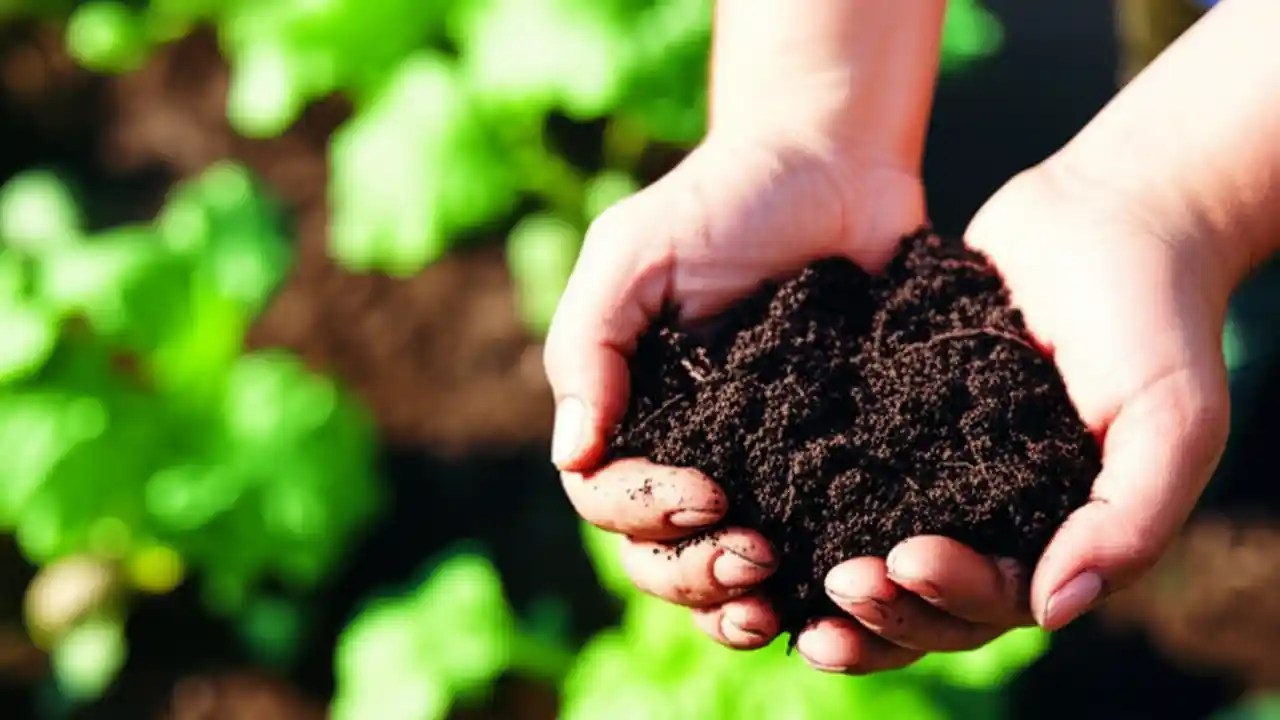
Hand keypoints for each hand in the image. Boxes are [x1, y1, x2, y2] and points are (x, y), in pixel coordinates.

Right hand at [543, 129, 925, 651]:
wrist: (835, 168)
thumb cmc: (723, 202)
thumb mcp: (634, 255)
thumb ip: (591, 349)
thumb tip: (572, 456)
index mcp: (630, 411)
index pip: (607, 495)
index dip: (647, 512)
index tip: (710, 493)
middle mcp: (683, 451)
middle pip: (655, 554)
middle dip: (693, 573)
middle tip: (754, 557)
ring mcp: (754, 467)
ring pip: (718, 571)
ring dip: (733, 601)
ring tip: (776, 594)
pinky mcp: (822, 467)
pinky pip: (806, 547)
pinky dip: (804, 586)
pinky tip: (827, 591)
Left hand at [801, 161, 1232, 671]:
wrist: (1110, 215)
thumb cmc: (1154, 318)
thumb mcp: (1170, 419)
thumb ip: (1130, 521)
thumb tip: (1052, 611)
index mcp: (1054, 536)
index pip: (995, 600)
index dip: (948, 597)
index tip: (906, 561)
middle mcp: (990, 517)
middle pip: (926, 598)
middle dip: (882, 604)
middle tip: (834, 581)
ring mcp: (938, 471)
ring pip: (877, 550)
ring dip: (831, 575)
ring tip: (775, 572)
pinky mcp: (894, 419)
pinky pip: (846, 472)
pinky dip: (806, 497)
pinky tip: (758, 496)